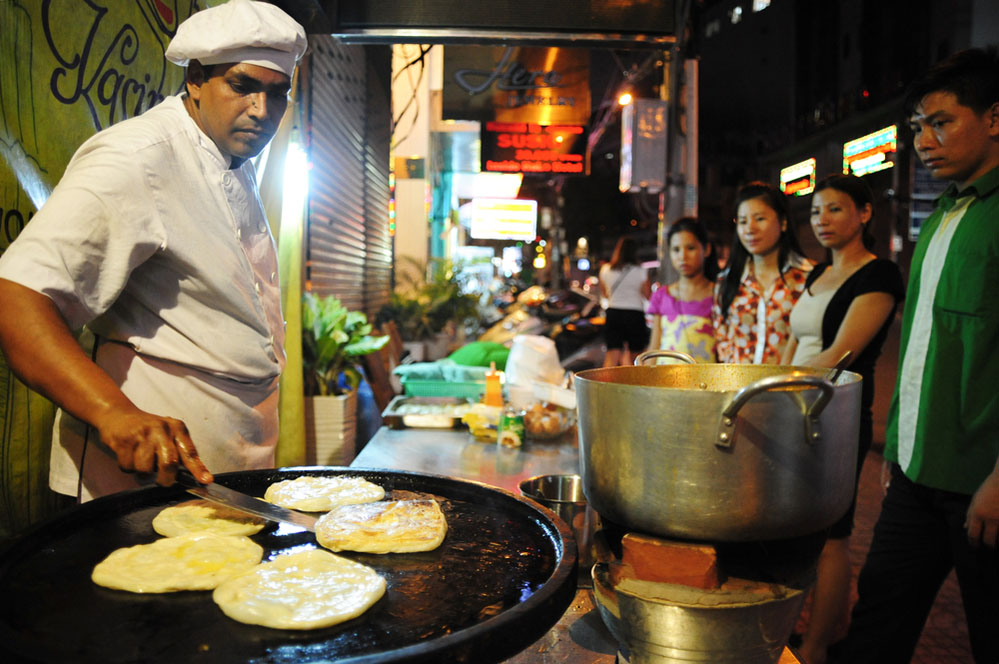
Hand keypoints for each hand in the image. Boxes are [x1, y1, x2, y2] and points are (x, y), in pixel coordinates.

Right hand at [95, 407, 213, 486]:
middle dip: (166, 479)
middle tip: (163, 480)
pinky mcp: (124, 441)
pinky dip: (128, 467)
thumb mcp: (169, 435)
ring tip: (141, 460)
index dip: (198, 469)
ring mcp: (142, 435)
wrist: (119, 415)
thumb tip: (197, 475)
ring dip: (143, 473)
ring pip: (145, 469)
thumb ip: (181, 452)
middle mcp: (161, 429)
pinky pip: (128, 467)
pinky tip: (129, 456)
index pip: (190, 452)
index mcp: (177, 429)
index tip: (206, 480)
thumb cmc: (148, 430)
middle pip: (169, 464)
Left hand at [965, 469, 998, 548]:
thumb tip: (966, 527)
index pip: (973, 534)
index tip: (974, 547)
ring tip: (997, 541)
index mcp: (978, 513)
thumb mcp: (975, 500)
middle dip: (988, 546)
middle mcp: (991, 518)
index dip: (973, 543)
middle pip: (989, 540)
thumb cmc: (989, 489)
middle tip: (988, 546)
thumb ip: (970, 515)